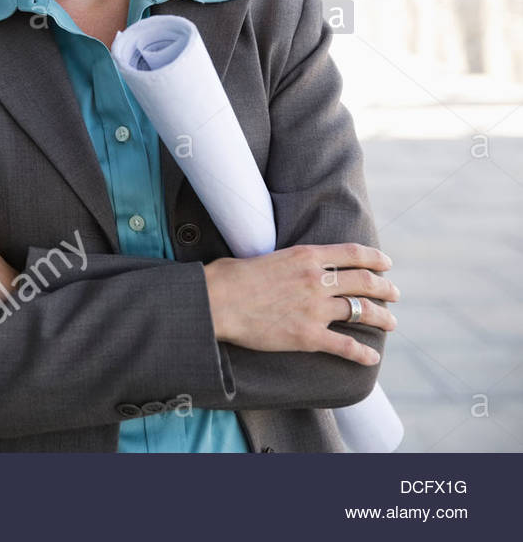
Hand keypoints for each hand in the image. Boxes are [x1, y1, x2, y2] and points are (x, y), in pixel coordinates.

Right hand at [203, 243, 399, 365]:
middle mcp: (317, 280)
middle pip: (364, 282)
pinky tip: (371, 357)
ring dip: (382, 318)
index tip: (386, 264)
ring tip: (391, 323)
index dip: (375, 259)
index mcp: (306, 256)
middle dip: (385, 288)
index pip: (353, 254)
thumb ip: (286, 262)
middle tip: (394, 294)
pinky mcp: (308, 336)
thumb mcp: (264, 256)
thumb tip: (288, 268)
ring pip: (362, 311)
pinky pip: (345, 346)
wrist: (216, 301)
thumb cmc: (229, 277)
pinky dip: (362, 353)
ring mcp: (315, 309)